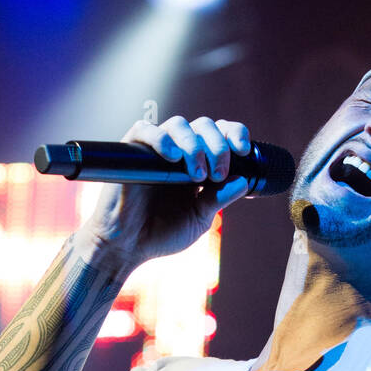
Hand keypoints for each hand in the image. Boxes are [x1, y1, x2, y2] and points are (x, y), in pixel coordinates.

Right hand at [77, 115, 251, 267]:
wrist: (127, 246)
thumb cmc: (161, 233)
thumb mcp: (198, 219)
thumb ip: (218, 199)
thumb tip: (242, 181)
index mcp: (199, 164)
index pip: (220, 135)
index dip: (234, 134)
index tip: (242, 151)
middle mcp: (179, 152)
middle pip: (204, 126)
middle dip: (217, 146)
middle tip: (217, 173)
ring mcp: (156, 150)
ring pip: (178, 124)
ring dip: (193, 144)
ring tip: (197, 174)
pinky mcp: (132, 151)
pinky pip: (145, 129)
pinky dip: (161, 139)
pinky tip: (173, 158)